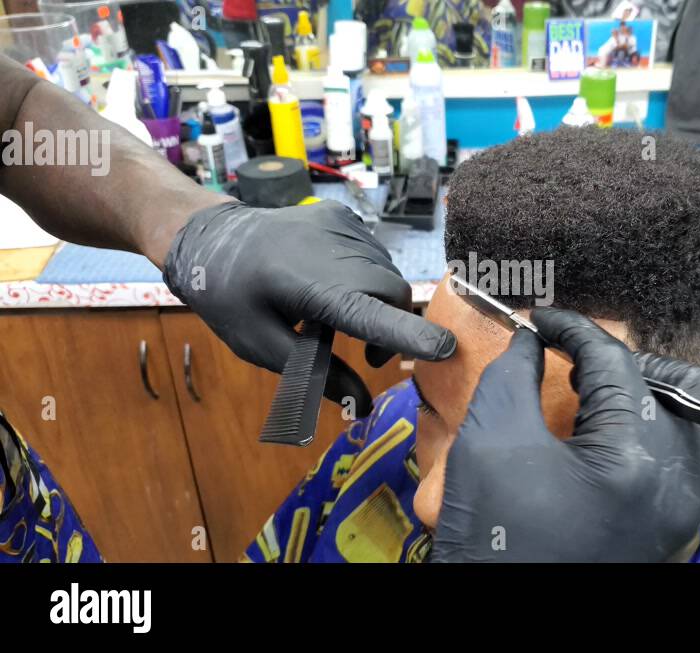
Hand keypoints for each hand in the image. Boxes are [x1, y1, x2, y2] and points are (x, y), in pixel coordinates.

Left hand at [164, 200, 455, 414]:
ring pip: (388, 274)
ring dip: (378, 301)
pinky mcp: (342, 216)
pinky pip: (374, 253)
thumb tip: (361, 407)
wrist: (208, 236)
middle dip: (392, 327)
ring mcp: (342, 227)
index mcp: (313, 289)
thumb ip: (317, 377)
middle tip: (367, 355)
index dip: (412, 335)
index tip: (447, 350)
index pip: (375, 314)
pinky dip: (366, 275)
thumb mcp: (264, 347)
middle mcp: (336, 252)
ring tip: (340, 315)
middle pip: (394, 294)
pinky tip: (335, 282)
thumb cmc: (231, 298)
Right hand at [431, 307, 699, 562]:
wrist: (496, 621)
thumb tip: (532, 341)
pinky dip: (644, 437)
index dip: (575, 331)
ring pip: (693, 429)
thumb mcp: (488, 442)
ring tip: (592, 398)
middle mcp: (676, 490)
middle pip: (690, 391)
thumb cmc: (488, 538)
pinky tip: (597, 440)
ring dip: (647, 398)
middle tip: (580, 365)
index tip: (543, 323)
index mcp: (634, 464)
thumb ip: (512, 374)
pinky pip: (676, 465)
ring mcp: (678, 517)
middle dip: (632, 363)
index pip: (618, 365)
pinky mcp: (668, 534)